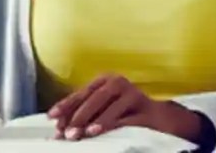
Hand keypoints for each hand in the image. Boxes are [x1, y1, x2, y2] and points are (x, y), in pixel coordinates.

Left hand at [48, 75, 203, 141]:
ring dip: (92, 121)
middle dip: (77, 116)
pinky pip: (125, 117)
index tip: (52, 118)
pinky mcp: (146, 108)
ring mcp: (133, 94)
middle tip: (64, 132)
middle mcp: (118, 83)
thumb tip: (62, 125)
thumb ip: (87, 112)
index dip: (66, 106)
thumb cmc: (128, 113)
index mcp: (105, 81)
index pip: (82, 93)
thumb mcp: (106, 109)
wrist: (163, 119)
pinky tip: (98, 131)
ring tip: (79, 133)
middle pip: (94, 98)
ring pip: (108, 106)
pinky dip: (110, 124)